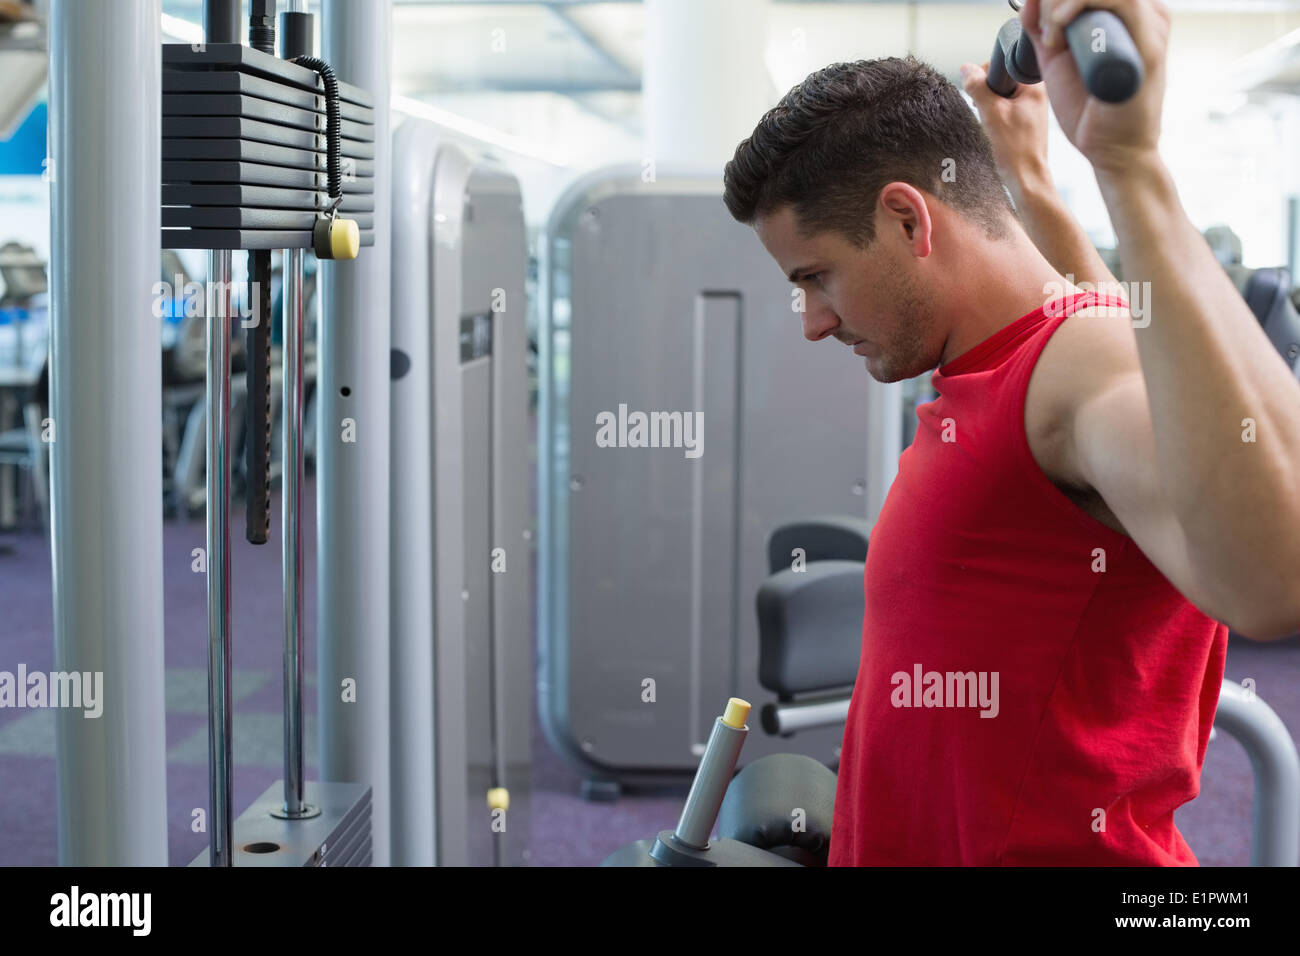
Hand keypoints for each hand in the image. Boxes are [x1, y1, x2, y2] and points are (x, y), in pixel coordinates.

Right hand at [961, 60, 1051, 191]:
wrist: (1026, 178)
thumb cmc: (1015, 148)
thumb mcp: (992, 113)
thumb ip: (978, 87)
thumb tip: (965, 68)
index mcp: (1034, 85)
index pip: (1003, 64)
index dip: (985, 75)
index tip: (979, 93)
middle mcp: (1036, 92)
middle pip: (1001, 79)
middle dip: (986, 93)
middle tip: (984, 111)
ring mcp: (1031, 107)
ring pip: (1001, 95)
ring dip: (989, 105)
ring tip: (990, 122)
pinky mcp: (1026, 120)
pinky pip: (1005, 108)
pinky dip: (995, 116)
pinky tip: (994, 129)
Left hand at [1019, 0, 1169, 172]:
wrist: (1111, 149)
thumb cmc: (1088, 109)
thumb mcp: (1057, 60)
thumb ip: (1044, 28)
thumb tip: (1029, 0)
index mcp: (1122, 13)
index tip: (1038, 17)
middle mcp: (1143, 12)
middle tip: (1045, 29)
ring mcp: (1151, 23)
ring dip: (1064, 2)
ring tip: (1053, 36)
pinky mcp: (1150, 42)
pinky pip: (1122, 1)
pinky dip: (1081, 5)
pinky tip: (1059, 28)